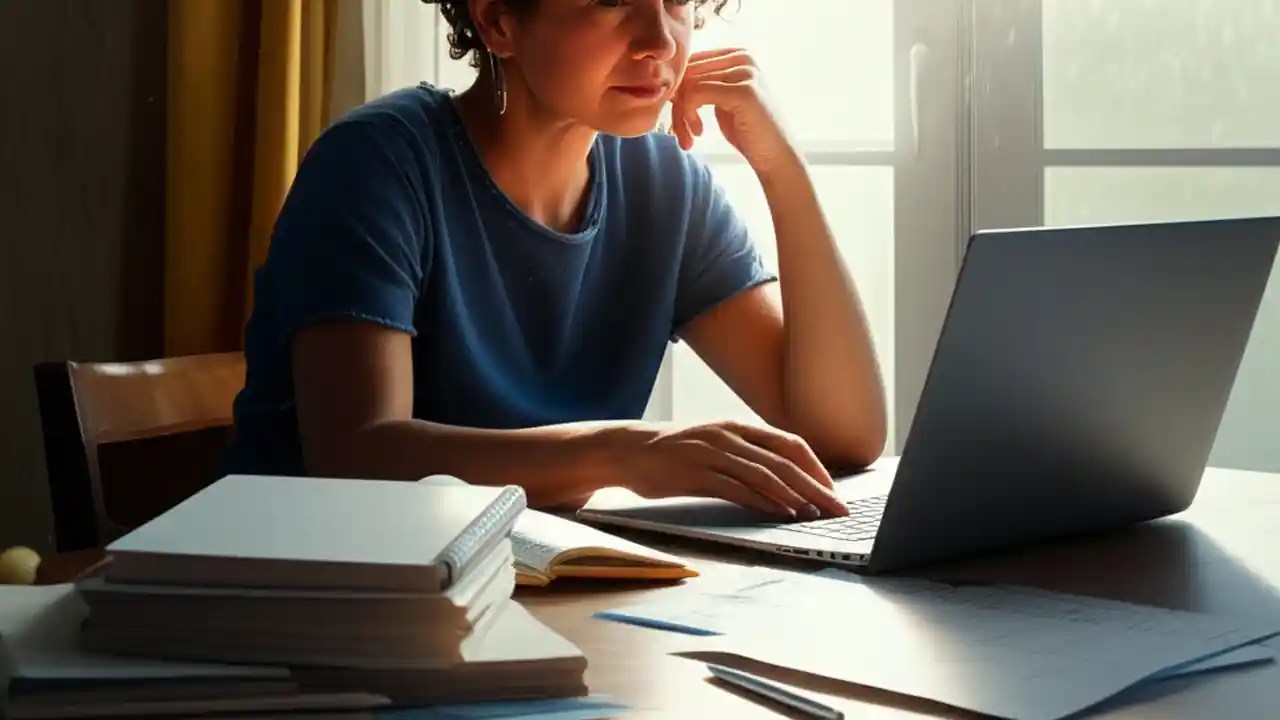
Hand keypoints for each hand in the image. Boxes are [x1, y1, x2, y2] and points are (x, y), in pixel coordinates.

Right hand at [606, 421, 848, 519]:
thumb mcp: (713, 443)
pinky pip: (738, 489)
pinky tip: (779, 514)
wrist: (627, 449)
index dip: (816, 467)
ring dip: (795, 497)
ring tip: (815, 515)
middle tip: (837, 508)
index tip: (832, 489)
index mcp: (737, 426)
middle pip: (784, 462)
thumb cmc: (672, 451)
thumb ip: (743, 454)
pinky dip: (763, 503)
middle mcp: (729, 437)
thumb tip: (780, 476)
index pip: (790, 443)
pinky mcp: (696, 475)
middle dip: (816, 487)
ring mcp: (713, 455)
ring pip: (765, 475)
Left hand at [670, 49, 795, 173]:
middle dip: (677, 105)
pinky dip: (688, 116)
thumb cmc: (747, 131)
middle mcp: (743, 57)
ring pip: (688, 84)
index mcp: (738, 54)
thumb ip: (702, 83)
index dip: (677, 90)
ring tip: (688, 138)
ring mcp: (745, 72)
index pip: (691, 61)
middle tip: (682, 133)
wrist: (775, 156)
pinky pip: (696, 94)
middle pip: (687, 71)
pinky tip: (698, 133)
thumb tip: (669, 79)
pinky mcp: (743, 91)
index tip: (680, 118)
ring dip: (680, 115)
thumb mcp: (721, 100)